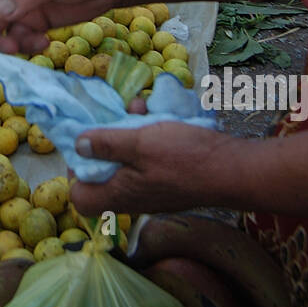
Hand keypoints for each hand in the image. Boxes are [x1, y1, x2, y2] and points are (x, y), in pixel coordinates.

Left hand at [69, 120, 235, 216]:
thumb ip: (107, 144)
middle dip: (105, 141)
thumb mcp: (140, 142)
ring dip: (128, 134)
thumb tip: (76, 145)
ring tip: (138, 108)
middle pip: (103, 175)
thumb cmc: (185, 158)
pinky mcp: (167, 180)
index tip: (84, 145)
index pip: (81, 199)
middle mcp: (132, 197)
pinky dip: (147, 138)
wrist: (232, 170)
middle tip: (113, 118)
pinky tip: (156, 115)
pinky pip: (147, 160)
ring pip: (126, 162)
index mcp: (119, 194)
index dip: (75, 173)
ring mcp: (151, 190)